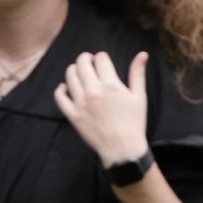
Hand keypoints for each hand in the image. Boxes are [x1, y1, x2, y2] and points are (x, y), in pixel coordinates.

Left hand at [54, 51, 149, 165]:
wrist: (122, 148)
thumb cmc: (134, 122)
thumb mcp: (139, 96)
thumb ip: (138, 73)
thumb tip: (142, 54)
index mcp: (111, 84)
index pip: (101, 59)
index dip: (102, 57)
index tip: (103, 60)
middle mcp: (93, 90)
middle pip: (82, 63)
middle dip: (86, 58)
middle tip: (89, 62)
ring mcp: (80, 103)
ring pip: (70, 76)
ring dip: (74, 70)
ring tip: (79, 73)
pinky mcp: (72, 115)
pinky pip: (60, 97)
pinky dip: (61, 89)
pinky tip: (66, 88)